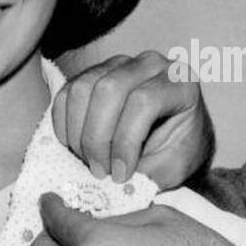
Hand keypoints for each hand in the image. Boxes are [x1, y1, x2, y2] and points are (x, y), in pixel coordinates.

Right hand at [53, 52, 213, 187]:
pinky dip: (65, 123)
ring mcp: (120, 63)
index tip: (120, 174)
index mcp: (180, 84)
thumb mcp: (174, 167)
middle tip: (99, 170)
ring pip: (83, 88)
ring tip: (89, 160)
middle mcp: (151, 65)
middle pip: (109, 90)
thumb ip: (147, 173)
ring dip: (78, 132)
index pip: (144, 101)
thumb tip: (112, 182)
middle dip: (97, 138)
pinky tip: (76, 146)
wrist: (176, 137)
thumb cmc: (178, 151)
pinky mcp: (95, 71)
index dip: (125, 141)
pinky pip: (68, 92)